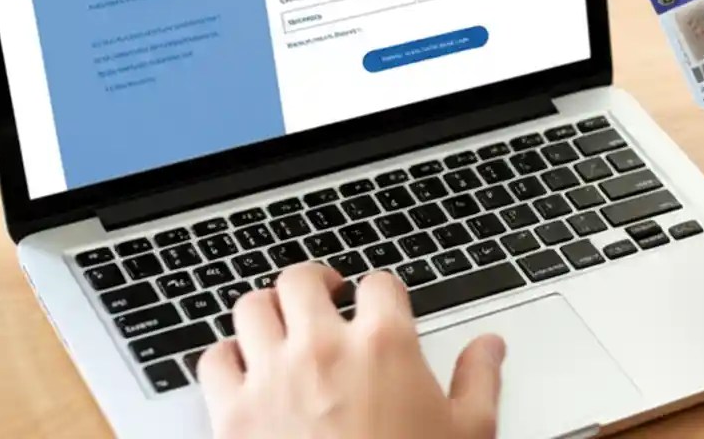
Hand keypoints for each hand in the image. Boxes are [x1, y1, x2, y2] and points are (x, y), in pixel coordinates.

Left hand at [199, 265, 505, 438]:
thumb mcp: (468, 433)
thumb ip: (478, 380)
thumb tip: (490, 346)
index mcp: (384, 345)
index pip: (378, 283)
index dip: (381, 290)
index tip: (379, 303)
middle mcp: (323, 348)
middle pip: (302, 279)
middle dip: (316, 283)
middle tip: (326, 296)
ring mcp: (272, 377)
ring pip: (252, 307)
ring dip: (268, 311)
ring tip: (282, 324)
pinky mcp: (232, 413)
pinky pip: (213, 360)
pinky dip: (226, 357)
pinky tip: (243, 367)